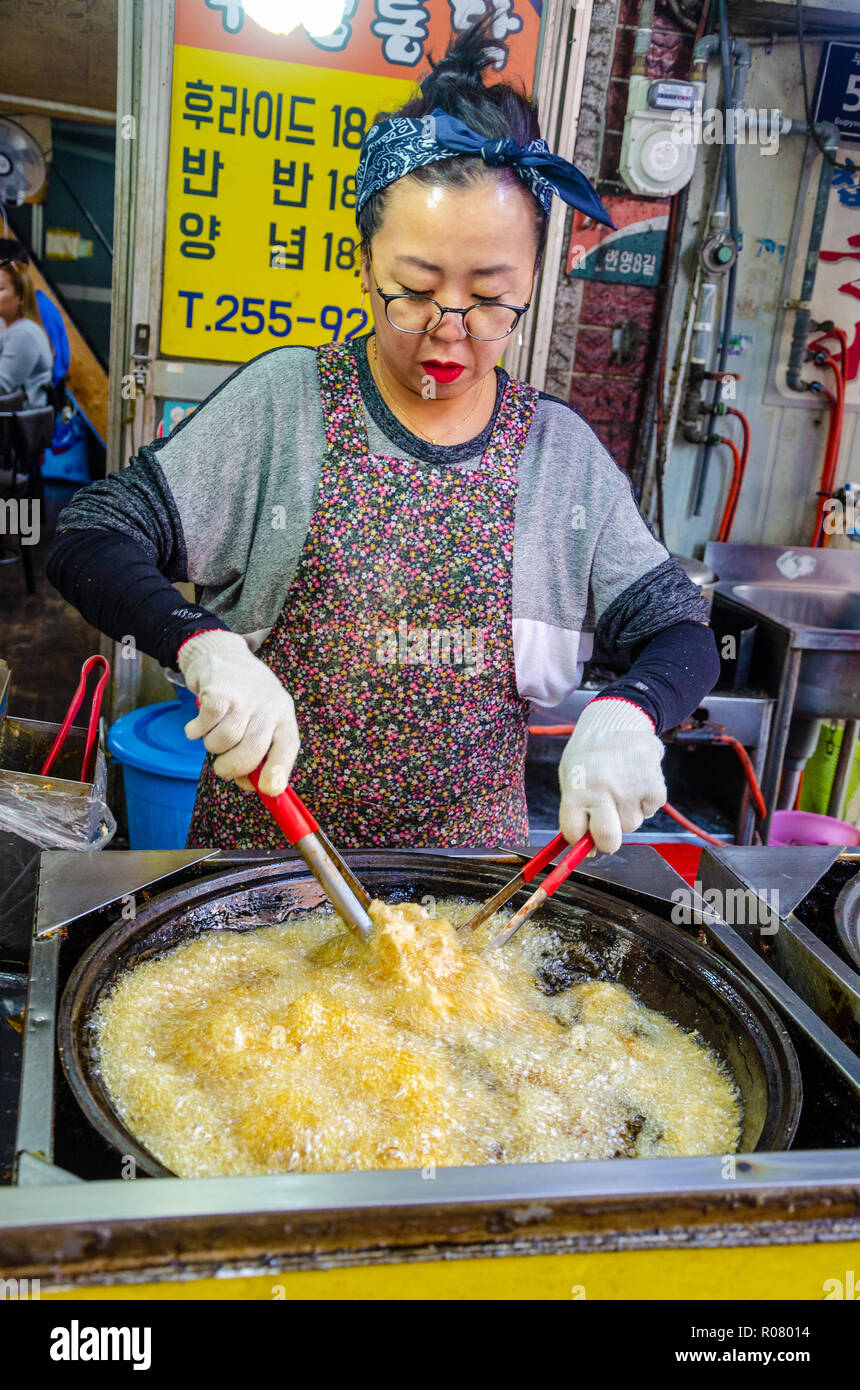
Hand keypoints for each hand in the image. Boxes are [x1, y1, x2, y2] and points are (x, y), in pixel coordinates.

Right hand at [178, 629, 299, 795]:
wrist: (223, 654)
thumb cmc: (246, 698)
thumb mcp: (262, 719)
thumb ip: (259, 752)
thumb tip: (249, 785)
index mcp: (283, 715)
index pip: (288, 746)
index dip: (279, 771)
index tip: (268, 790)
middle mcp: (268, 705)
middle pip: (251, 751)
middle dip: (232, 768)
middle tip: (222, 769)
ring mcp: (242, 698)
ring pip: (222, 743)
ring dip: (211, 746)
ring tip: (214, 732)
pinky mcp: (217, 692)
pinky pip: (202, 729)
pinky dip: (195, 732)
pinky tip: (199, 722)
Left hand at [558, 698, 665, 853]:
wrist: (617, 719)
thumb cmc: (589, 753)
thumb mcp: (571, 777)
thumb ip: (575, 811)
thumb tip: (584, 848)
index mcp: (575, 789)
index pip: (574, 833)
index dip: (578, 838)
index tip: (582, 833)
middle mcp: (602, 790)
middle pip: (608, 839)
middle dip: (607, 841)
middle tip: (607, 829)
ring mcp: (629, 788)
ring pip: (632, 825)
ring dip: (627, 814)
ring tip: (621, 789)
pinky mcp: (654, 784)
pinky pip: (651, 811)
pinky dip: (646, 802)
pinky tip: (636, 782)